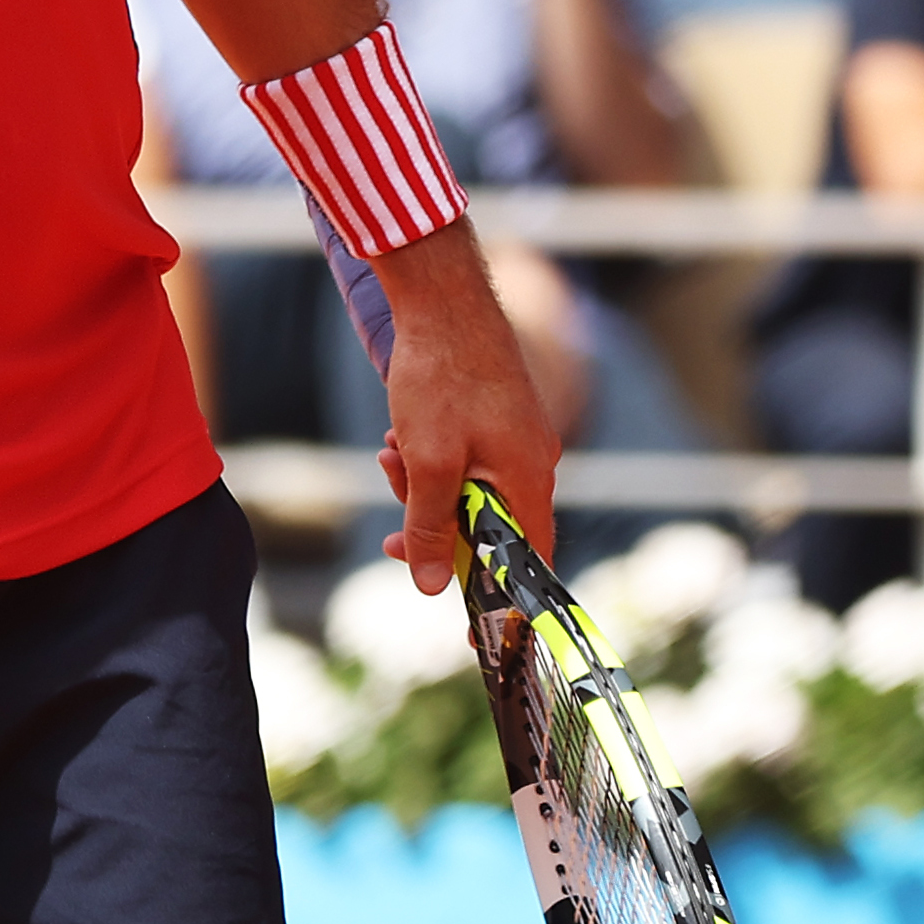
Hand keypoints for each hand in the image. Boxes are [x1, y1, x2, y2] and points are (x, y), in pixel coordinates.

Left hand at [369, 223, 559, 589]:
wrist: (442, 301)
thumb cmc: (441, 378)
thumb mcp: (428, 462)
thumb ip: (429, 525)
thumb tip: (431, 586)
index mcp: (530, 482)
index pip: (527, 560)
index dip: (498, 594)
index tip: (463, 622)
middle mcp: (533, 464)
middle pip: (488, 529)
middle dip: (434, 527)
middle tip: (392, 535)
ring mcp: (516, 440)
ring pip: (467, 491)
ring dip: (421, 485)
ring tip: (390, 452)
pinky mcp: (495, 419)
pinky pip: (462, 459)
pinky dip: (426, 456)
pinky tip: (398, 432)